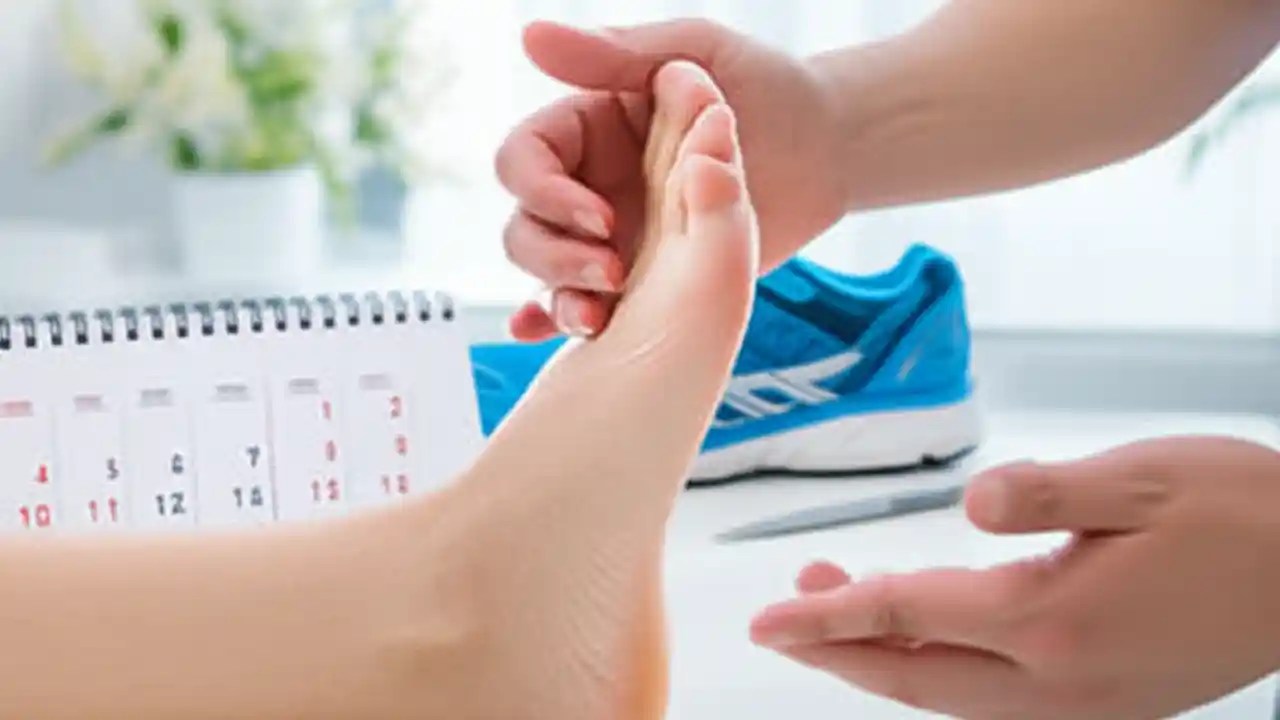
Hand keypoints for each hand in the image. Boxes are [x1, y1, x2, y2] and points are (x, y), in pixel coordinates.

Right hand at [496, 19, 844, 339]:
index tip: (599, 218)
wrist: (828, 150)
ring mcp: (611, 236)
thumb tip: (530, 35)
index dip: (544, 193)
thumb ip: (616, 53)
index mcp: (588, 126)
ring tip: (601, 313)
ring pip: (545, 271)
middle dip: (554, 253)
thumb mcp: (694, 52)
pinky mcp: (639, 280)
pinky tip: (539, 336)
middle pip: (525, 223)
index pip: (524, 158)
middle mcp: (588, 182)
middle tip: (613, 270)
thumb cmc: (766, 86)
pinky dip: (554, 322)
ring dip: (559, 292)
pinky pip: (583, 304)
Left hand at [749, 436, 1279, 719]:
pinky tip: (924, 634)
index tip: (766, 620)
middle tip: (782, 618)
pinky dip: (937, 671)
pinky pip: (991, 699)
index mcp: (1055, 618)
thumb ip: (1046, 491)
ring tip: (838, 608)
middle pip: (912, 675)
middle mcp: (1060, 679)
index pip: (909, 617)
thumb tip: (972, 505)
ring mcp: (1082, 704)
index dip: (828, 617)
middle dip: (837, 649)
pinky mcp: (1104, 703)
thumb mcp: (1143, 479)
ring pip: (948, 695)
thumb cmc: (1241, 516)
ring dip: (883, 660)